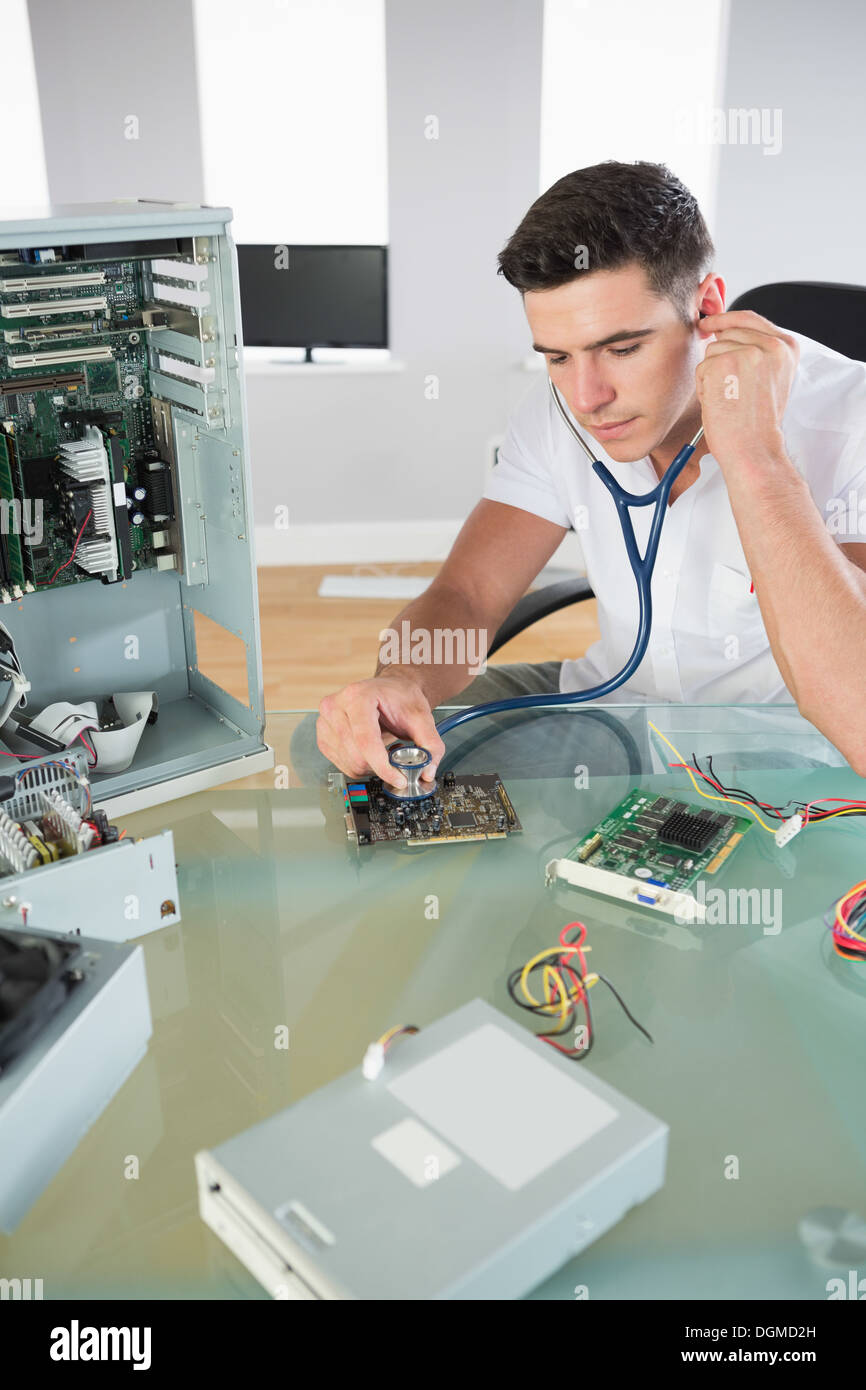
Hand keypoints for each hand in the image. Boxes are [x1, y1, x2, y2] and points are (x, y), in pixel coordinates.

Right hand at [317, 672, 445, 787]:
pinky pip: (343, 765)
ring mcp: (325, 722)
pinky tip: (371, 749)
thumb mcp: (422, 717)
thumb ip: (431, 745)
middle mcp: (335, 707)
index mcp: (357, 696)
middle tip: (397, 754)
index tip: (400, 779)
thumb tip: (427, 771)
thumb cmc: (400, 697)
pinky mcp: (323, 736)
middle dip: (380, 765)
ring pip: (349, 764)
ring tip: (384, 746)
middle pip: (357, 756)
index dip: (383, 766)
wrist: (389, 690)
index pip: (366, 741)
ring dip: (371, 765)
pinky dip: (361, 765)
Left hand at [696, 310, 798, 466]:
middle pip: (726, 333)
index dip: (725, 319)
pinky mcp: (725, 363)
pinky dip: (704, 387)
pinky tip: (720, 402)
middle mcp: (771, 345)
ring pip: (711, 351)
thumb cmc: (757, 421)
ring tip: (728, 398)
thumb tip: (722, 330)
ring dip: (712, 375)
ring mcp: (749, 352)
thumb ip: (755, 350)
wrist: (754, 447)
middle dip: (718, 358)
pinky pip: (702, 367)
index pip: (749, 318)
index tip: (710, 323)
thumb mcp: (769, 377)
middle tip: (729, 388)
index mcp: (786, 346)